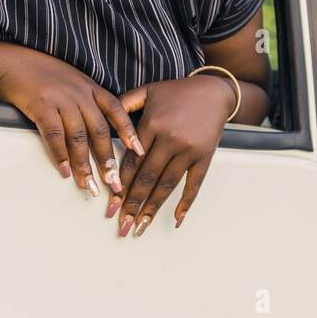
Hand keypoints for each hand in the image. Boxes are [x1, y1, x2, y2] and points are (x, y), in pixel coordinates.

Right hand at [0, 41, 144, 194]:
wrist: (11, 62)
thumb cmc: (43, 76)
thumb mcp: (73, 83)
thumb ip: (88, 103)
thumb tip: (99, 133)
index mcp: (91, 88)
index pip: (117, 110)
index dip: (129, 131)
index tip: (140, 152)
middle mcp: (80, 94)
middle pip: (100, 130)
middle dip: (108, 159)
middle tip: (114, 184)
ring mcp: (61, 99)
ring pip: (79, 137)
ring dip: (85, 165)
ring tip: (89, 185)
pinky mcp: (41, 105)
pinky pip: (54, 134)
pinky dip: (60, 155)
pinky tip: (65, 171)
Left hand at [109, 75, 236, 235]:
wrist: (215, 90)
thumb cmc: (178, 91)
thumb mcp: (148, 91)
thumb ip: (123, 103)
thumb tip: (101, 117)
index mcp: (152, 124)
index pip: (131, 162)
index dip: (119, 185)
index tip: (110, 204)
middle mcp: (170, 139)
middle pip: (147, 178)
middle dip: (132, 204)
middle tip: (122, 225)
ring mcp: (189, 149)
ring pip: (167, 184)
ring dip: (152, 208)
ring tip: (141, 227)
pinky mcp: (205, 156)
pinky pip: (194, 183)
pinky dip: (186, 202)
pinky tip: (176, 219)